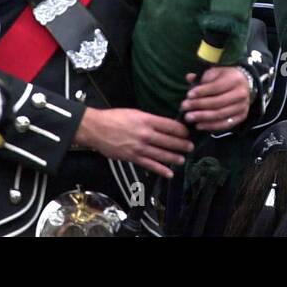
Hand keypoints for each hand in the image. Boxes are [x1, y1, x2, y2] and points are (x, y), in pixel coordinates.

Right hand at [74, 107, 192, 178]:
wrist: (96, 128)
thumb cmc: (114, 118)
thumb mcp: (135, 113)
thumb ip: (150, 120)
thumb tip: (164, 125)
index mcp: (147, 120)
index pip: (170, 126)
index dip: (182, 130)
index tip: (187, 133)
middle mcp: (146, 134)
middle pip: (169, 140)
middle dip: (182, 145)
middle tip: (190, 147)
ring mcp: (140, 147)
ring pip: (162, 154)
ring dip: (175, 157)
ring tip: (183, 159)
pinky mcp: (133, 158)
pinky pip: (150, 165)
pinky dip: (161, 170)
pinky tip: (170, 173)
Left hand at [180, 67, 250, 131]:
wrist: (244, 84)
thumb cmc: (225, 78)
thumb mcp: (216, 72)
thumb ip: (203, 76)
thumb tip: (189, 78)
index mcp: (235, 79)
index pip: (216, 87)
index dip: (201, 91)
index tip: (188, 95)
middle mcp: (241, 94)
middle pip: (217, 102)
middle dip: (199, 105)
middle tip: (184, 107)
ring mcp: (242, 106)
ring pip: (220, 114)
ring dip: (202, 117)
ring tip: (189, 117)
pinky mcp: (241, 117)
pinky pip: (225, 124)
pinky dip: (211, 126)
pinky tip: (199, 125)